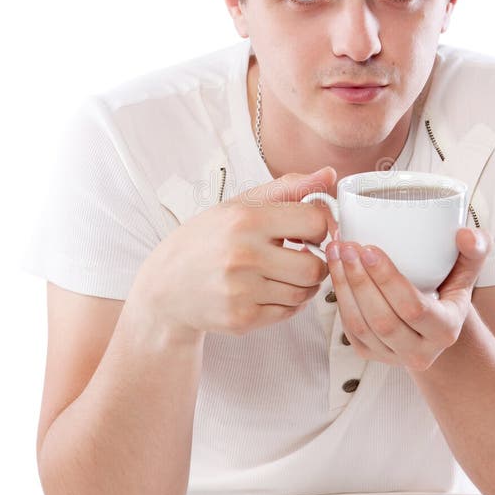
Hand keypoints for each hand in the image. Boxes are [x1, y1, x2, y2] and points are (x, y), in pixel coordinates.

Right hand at [132, 166, 337, 337]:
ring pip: (305, 293)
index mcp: (246, 219)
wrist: (165, 287)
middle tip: (301, 256)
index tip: (310, 232)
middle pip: (315, 266)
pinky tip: (268, 290)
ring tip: (283, 273)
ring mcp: (242, 291)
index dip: (320, 227)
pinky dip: (287, 303)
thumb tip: (330, 175)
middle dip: (315, 262)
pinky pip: (289, 312)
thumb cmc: (207, 239)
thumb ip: (289, 188)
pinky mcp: (242, 319)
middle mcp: (244, 255)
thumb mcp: (241, 205)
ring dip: (303, 285)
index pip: (315, 222)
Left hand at [326, 227, 491, 369]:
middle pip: (382, 319)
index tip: (369, 248)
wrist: (434, 322)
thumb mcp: (468, 268)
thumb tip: (463, 234)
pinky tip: (336, 269)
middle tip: (347, 246)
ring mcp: (393, 358)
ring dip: (343, 286)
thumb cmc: (450, 287)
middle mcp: (421, 353)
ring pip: (360, 325)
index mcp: (447, 331)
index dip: (388, 279)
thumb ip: (475, 248)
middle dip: (359, 280)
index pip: (413, 308)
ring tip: (336, 252)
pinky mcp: (370, 355)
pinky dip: (340, 298)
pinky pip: (349, 329)